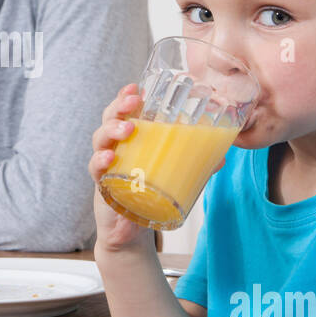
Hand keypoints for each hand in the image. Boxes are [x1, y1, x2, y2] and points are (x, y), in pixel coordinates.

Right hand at [89, 83, 226, 253]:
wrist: (130, 229)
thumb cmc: (147, 193)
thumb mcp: (171, 175)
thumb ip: (193, 164)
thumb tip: (221, 157)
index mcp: (131, 138)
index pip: (125, 111)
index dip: (126, 96)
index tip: (136, 87)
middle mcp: (115, 146)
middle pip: (110, 118)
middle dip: (119, 106)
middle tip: (133, 102)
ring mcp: (105, 163)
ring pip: (100, 138)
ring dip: (112, 129)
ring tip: (127, 129)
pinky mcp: (100, 183)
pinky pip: (95, 168)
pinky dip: (99, 161)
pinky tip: (108, 157)